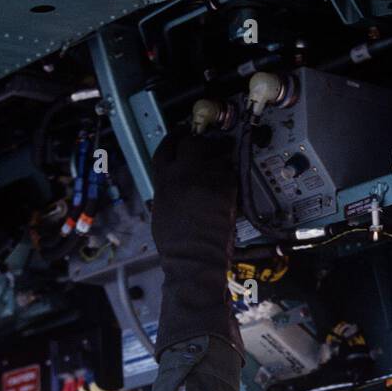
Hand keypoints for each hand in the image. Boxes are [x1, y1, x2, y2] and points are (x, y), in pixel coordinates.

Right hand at [150, 128, 237, 273]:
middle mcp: (184, 172)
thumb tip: (178, 174)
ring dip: (217, 155)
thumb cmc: (175, 241)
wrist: (195, 256)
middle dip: (199, 142)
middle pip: (193, 142)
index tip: (181, 134)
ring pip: (215, 152)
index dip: (176, 138)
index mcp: (164, 178)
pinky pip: (229, 169)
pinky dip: (228, 172)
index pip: (168, 145)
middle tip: (205, 146)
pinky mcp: (226, 185)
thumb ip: (169, 184)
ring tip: (219, 161)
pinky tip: (225, 181)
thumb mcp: (162, 206)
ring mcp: (207, 177)